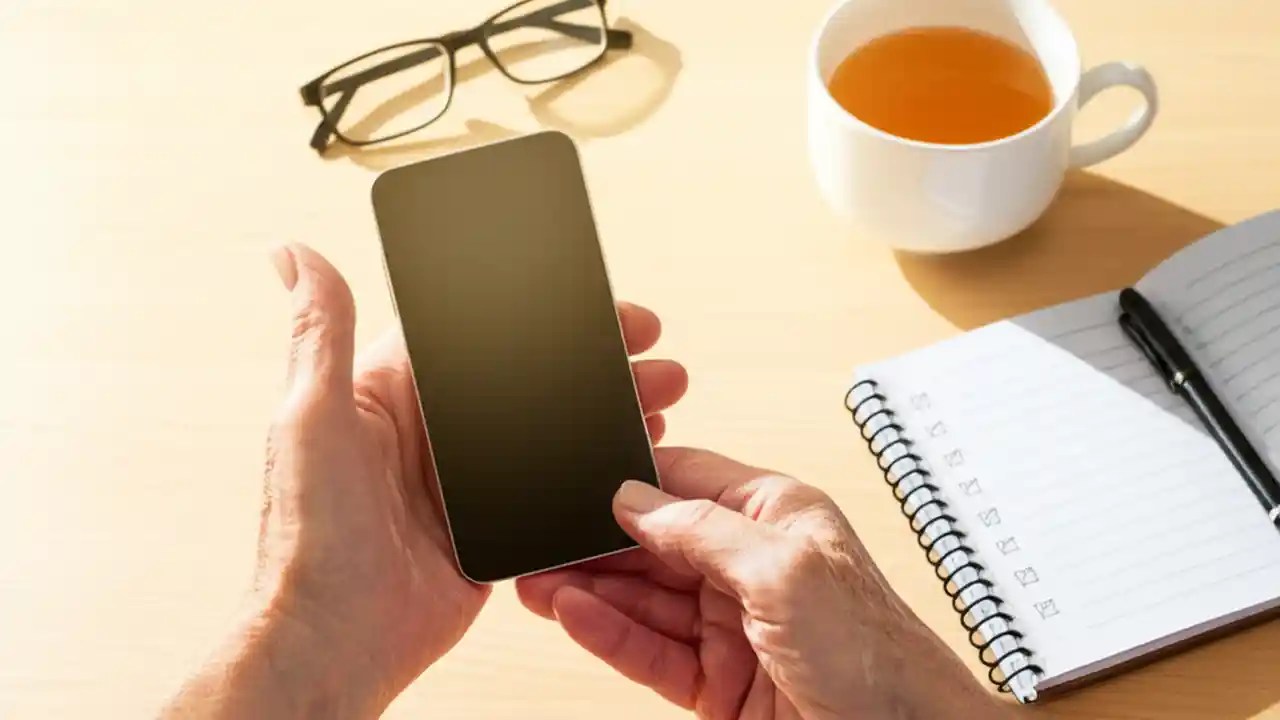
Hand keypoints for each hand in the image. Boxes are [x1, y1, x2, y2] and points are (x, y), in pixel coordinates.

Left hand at [162, 243, 687, 717]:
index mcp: (389, 393)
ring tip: (658, 394)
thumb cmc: (308, 535)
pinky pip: (549, 488)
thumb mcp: (312, 417)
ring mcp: (463, 484)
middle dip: (590, 357)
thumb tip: (292, 252)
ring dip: (602, 407)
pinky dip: (592, 469)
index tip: (589, 296)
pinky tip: (631, 456)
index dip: (535, 308)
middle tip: (645, 342)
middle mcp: (430, 433)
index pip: (473, 332)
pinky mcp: (489, 530)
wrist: (336, 640)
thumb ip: (321, 331)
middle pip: (525, 376)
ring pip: (546, 428)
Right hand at [517, 448, 1009, 719]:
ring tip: (535, 577)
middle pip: (655, 542)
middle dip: (596, 541)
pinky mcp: (719, 682)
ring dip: (590, 589)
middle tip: (538, 537)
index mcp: (777, 516)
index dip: (631, 480)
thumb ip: (704, 530)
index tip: (574, 478)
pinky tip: (571, 614)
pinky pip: (651, 651)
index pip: (687, 481)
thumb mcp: (785, 571)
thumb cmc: (877, 657)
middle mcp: (751, 565)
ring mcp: (732, 625)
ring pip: (645, 599)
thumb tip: (636, 499)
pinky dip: (608, 634)